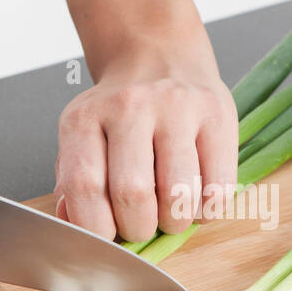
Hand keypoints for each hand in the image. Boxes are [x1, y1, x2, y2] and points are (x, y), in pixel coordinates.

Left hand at [54, 36, 237, 242]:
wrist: (158, 54)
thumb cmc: (120, 112)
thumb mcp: (82, 137)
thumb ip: (73, 183)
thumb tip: (74, 225)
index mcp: (85, 118)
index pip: (84, 187)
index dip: (97, 229)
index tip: (108, 236)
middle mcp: (129, 107)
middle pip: (132, 195)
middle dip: (139, 230)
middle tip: (142, 227)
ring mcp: (177, 108)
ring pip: (178, 194)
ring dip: (175, 222)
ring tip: (172, 214)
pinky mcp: (218, 115)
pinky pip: (218, 187)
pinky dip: (207, 210)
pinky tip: (197, 199)